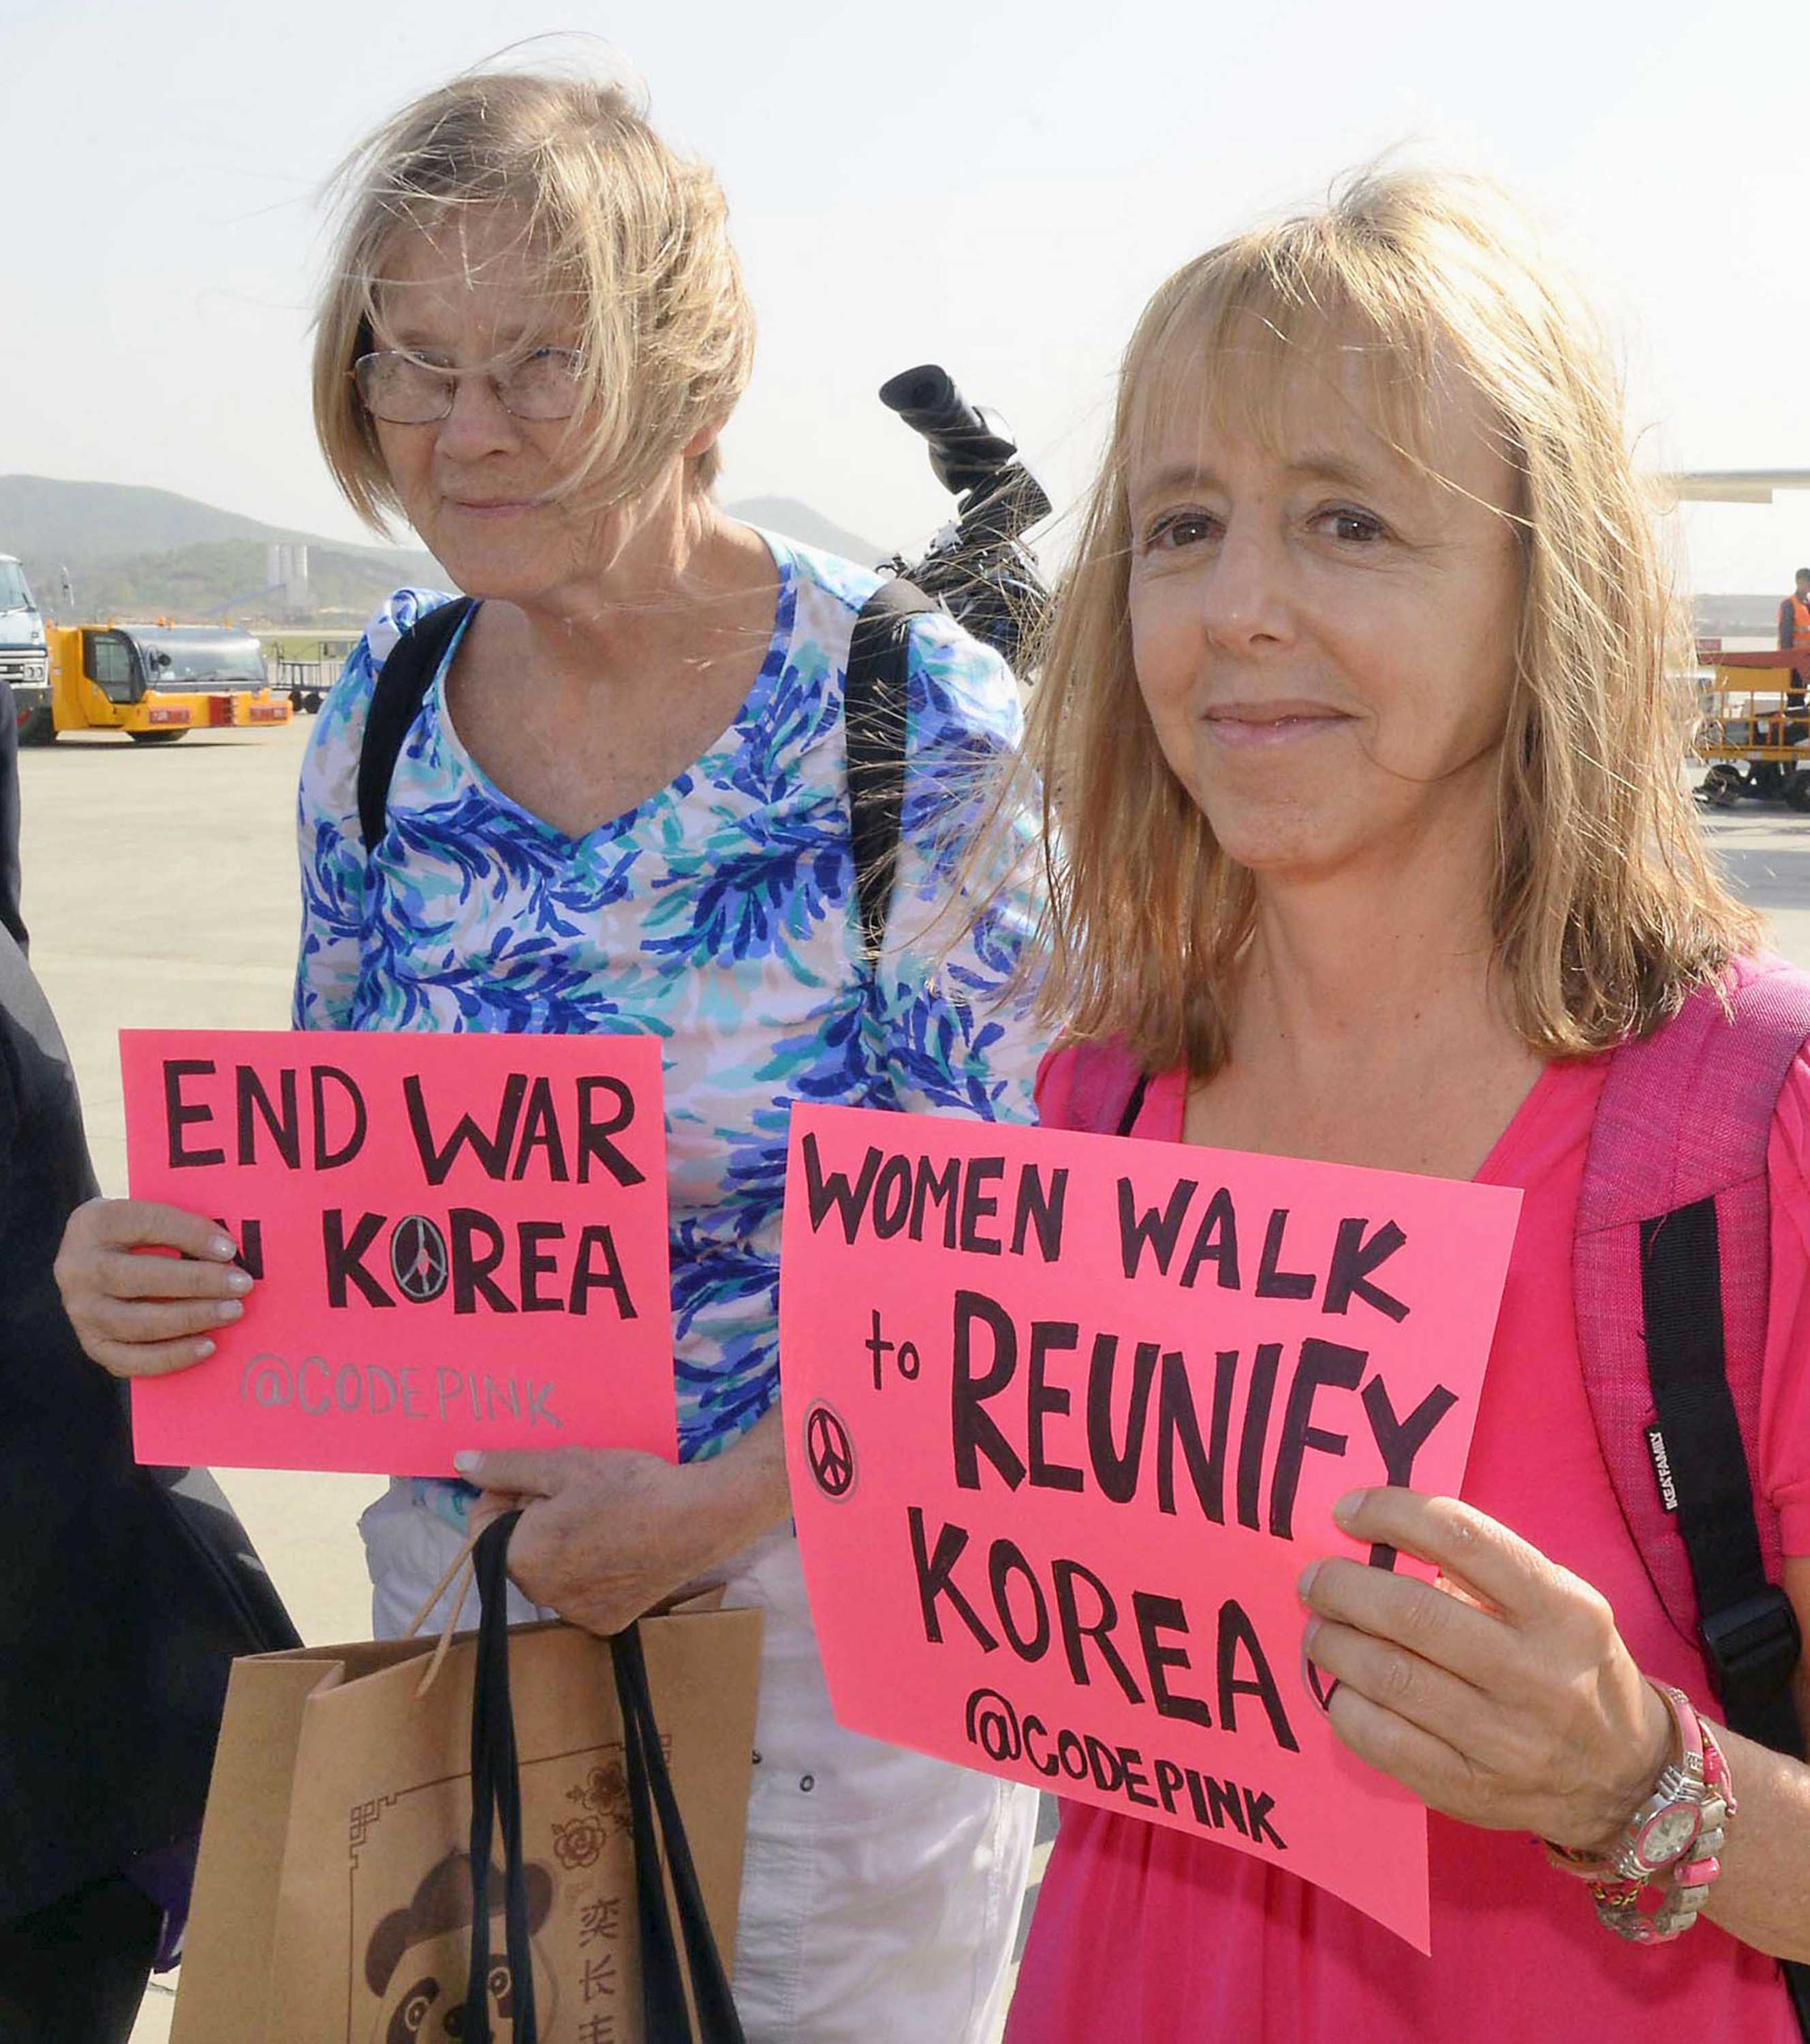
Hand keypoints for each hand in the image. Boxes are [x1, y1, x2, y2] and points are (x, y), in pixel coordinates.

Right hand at [54, 1198, 252, 1376]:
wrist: (98, 1263)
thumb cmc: (140, 1235)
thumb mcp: (152, 1216)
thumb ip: (184, 1227)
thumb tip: (230, 1252)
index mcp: (95, 1223)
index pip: (146, 1224)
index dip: (190, 1235)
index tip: (229, 1249)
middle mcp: (77, 1268)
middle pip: (139, 1278)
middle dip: (197, 1282)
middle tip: (241, 1285)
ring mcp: (80, 1310)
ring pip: (136, 1323)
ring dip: (191, 1319)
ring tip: (232, 1312)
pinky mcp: (92, 1344)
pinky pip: (130, 1360)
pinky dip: (172, 1356)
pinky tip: (207, 1345)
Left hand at [458, 1422, 786, 1636]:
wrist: (699, 1519)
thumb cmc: (629, 1485)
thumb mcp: (565, 1465)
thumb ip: (508, 1468)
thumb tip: (460, 1464)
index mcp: (521, 1557)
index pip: (483, 1526)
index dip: (506, 1495)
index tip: (541, 1480)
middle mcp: (540, 1596)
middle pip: (518, 1549)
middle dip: (535, 1521)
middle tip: (578, 1492)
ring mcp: (575, 1614)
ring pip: (550, 1572)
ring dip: (562, 1545)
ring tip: (604, 1516)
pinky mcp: (607, 1623)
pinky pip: (581, 1593)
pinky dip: (591, 1571)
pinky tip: (619, 1545)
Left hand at [1299, 1488, 1670, 1853]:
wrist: (1628, 1778)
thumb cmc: (1573, 1665)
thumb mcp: (1559, 1602)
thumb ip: (1484, 1568)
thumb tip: (1381, 1538)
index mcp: (1561, 1610)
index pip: (1463, 1538)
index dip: (1392, 1515)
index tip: (1347, 1512)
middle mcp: (1536, 1674)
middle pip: (1413, 1613)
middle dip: (1344, 1587)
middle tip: (1315, 1580)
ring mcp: (1505, 1740)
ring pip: (1391, 1678)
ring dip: (1335, 1644)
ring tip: (1319, 1629)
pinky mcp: (1473, 1791)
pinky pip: (1385, 1742)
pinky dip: (1346, 1705)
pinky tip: (1340, 1688)